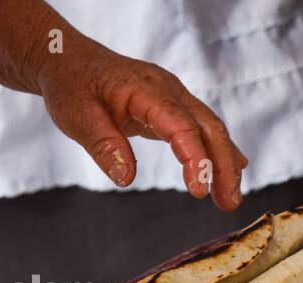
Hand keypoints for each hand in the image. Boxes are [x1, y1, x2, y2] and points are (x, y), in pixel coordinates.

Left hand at [35, 35, 246, 209]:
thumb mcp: (76, 116)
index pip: (181, 126)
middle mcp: (168, 89)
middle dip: (223, 166)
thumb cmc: (71, 85)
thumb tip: (126, 178)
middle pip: (209, 127)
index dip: (195, 159)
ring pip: (212, 129)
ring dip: (225, 165)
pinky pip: (203, 129)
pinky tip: (233, 172)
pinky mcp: (174, 107)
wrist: (68, 59)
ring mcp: (175, 96)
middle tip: (229, 203)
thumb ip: (103, 145)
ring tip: (228, 200)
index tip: (199, 191)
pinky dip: (219, 152)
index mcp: (145, 89)